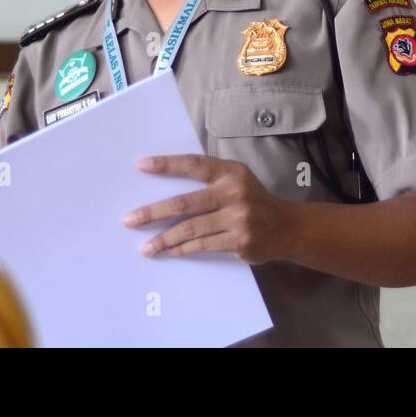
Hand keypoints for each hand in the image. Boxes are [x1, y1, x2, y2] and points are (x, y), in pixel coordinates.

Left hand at [123, 155, 290, 264]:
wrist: (286, 227)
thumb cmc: (252, 201)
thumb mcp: (237, 180)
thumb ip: (211, 180)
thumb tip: (167, 187)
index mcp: (230, 172)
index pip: (193, 164)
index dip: (167, 164)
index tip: (141, 165)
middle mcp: (234, 192)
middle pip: (184, 202)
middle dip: (153, 212)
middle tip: (130, 219)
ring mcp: (237, 217)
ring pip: (190, 228)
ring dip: (164, 239)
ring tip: (145, 247)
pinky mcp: (238, 240)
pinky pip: (202, 245)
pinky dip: (182, 249)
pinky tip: (169, 252)